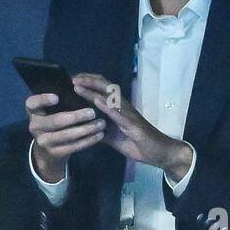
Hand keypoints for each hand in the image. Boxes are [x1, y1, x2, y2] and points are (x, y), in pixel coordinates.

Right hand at [26, 92, 107, 182]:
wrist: (49, 150)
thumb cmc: (54, 120)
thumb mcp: (51, 110)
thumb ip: (61, 100)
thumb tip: (81, 85)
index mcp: (32, 111)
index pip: (32, 103)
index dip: (43, 100)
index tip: (57, 97)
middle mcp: (34, 126)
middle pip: (55, 121)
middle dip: (75, 117)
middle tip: (92, 112)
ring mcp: (43, 141)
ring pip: (66, 135)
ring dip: (86, 129)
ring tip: (101, 124)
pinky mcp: (53, 153)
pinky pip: (73, 147)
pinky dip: (88, 140)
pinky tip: (99, 135)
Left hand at [70, 73, 193, 183]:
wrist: (156, 152)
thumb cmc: (135, 143)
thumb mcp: (112, 137)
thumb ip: (100, 130)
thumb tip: (84, 129)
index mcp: (118, 108)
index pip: (103, 90)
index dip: (89, 83)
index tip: (73, 79)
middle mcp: (122, 106)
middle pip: (105, 87)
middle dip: (88, 80)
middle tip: (72, 77)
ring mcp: (128, 113)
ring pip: (109, 96)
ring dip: (93, 89)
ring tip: (79, 84)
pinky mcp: (132, 124)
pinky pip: (118, 113)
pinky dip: (107, 106)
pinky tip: (97, 100)